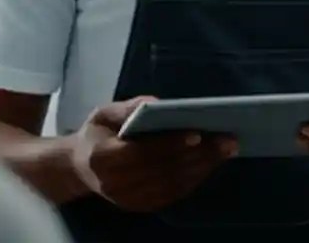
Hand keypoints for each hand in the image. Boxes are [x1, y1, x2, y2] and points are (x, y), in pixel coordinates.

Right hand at [70, 96, 237, 211]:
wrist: (81, 167)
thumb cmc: (97, 134)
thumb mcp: (104, 113)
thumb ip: (128, 107)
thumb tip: (156, 103)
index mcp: (103, 158)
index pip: (141, 153)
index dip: (169, 144)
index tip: (197, 133)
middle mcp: (115, 184)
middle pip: (163, 170)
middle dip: (198, 155)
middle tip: (227, 139)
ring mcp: (129, 199)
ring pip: (172, 184)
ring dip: (203, 167)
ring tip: (226, 150)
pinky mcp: (141, 206)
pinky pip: (173, 194)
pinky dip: (195, 178)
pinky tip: (211, 163)